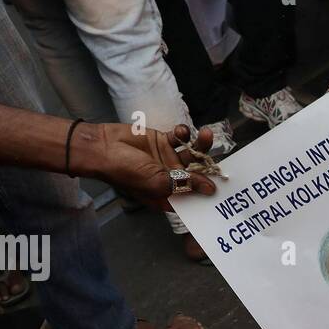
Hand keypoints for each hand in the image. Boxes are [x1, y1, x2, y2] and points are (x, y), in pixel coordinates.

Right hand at [70, 122, 217, 207]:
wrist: (103, 147)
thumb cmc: (127, 171)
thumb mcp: (159, 182)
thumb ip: (185, 184)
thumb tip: (210, 189)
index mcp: (169, 195)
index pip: (194, 196)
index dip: (208, 192)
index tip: (225, 186)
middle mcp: (171, 179)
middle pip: (198, 173)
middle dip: (208, 164)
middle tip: (219, 155)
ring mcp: (168, 159)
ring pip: (192, 153)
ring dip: (201, 145)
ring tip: (205, 135)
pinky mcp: (163, 141)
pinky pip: (180, 138)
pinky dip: (184, 134)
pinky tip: (180, 131)